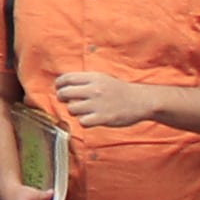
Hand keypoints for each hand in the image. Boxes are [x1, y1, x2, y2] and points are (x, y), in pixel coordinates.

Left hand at [52, 69, 167, 129]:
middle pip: (64, 93)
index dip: (59, 84)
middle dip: (61, 97)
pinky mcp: (103, 118)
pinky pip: (82, 122)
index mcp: (94, 77)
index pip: (67, 78)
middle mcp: (94, 89)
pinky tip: (90, 119)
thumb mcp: (103, 78)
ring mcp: (98, 104)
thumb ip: (85, 80)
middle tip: (65, 100)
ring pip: (71, 109)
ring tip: (82, 110)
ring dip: (74, 111)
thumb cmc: (120, 90)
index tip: (58, 88)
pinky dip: (84, 121)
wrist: (141, 101)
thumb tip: (65, 83)